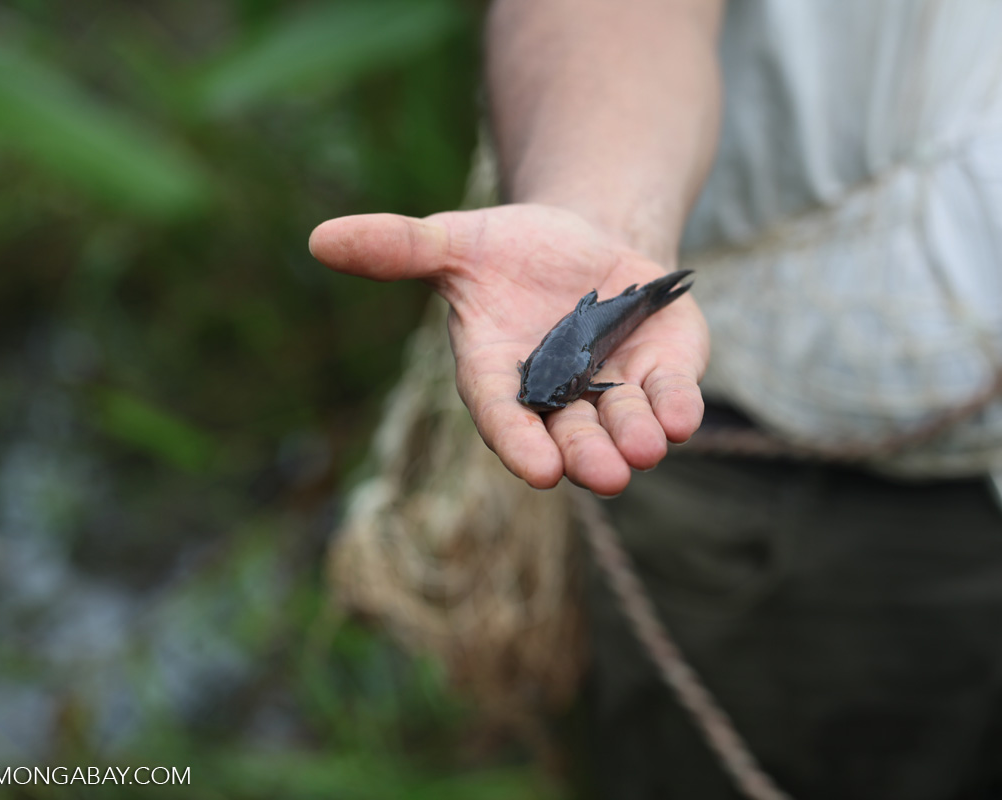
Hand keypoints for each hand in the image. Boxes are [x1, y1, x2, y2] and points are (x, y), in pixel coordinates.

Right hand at [309, 203, 707, 494]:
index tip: (538, 469)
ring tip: (644, 447)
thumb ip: (401, 248)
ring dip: (635, 439)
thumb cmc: (513, 253)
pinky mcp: (662, 374)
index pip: (506, 418)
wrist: (590, 241)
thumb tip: (319, 238)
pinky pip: (671, 399)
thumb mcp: (458, 242)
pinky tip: (682, 418)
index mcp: (501, 377)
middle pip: (570, 436)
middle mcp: (558, 398)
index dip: (520, 442)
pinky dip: (677, 409)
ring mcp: (613, 391)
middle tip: (604, 473)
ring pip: (624, 426)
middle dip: (587, 454)